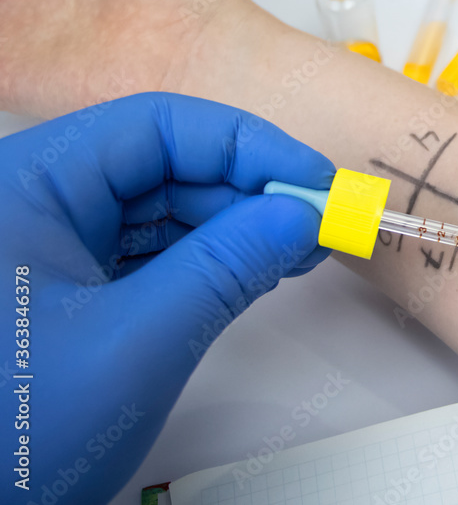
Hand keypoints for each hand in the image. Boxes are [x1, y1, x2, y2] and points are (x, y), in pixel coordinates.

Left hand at [0, 92, 333, 503]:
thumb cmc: (20, 434)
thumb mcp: (140, 340)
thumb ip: (229, 265)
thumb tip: (302, 213)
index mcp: (31, 183)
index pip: (160, 127)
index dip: (250, 146)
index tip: (317, 181)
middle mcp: (38, 199)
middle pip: (165, 164)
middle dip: (251, 190)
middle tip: (324, 223)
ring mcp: (50, 243)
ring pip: (163, 207)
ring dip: (238, 225)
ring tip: (302, 249)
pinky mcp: (69, 286)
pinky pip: (151, 251)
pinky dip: (210, 258)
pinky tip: (258, 268)